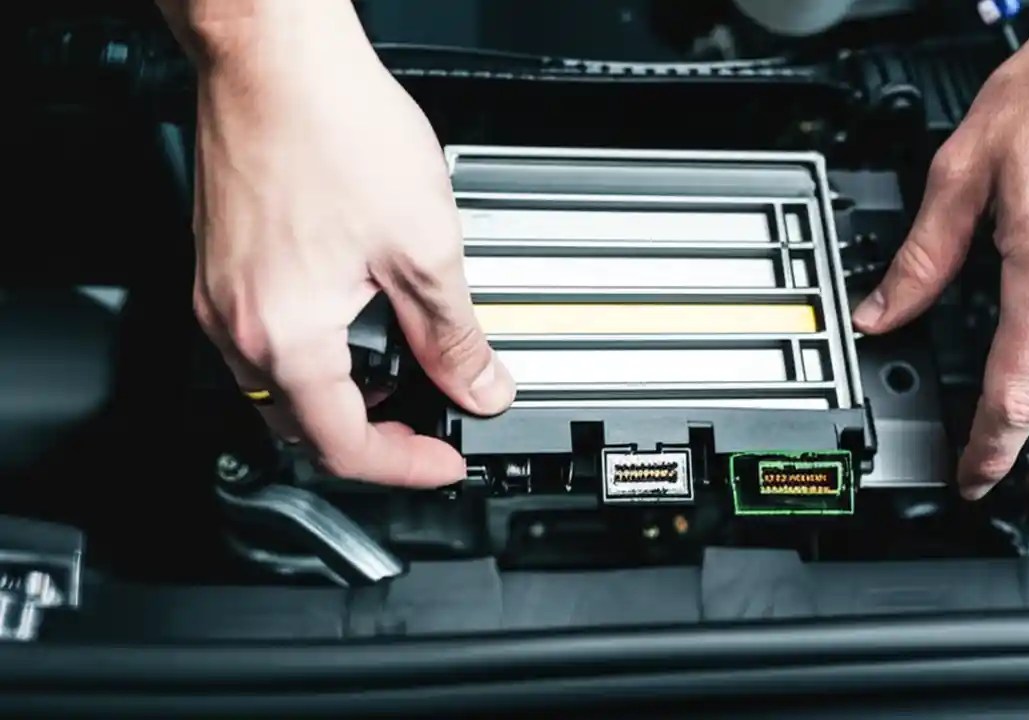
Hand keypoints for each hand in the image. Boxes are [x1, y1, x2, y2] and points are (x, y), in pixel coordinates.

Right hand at [171, 0, 514, 486]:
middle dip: (371, 439)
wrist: (276, 56)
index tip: (444, 462)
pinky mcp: (220, 265)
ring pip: (279, 388)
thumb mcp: (422, 250)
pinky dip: (314, 357)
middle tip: (427, 429)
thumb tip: (480, 388)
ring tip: (403, 379)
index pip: (343, 446)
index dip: (405, 467)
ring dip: (342, 400)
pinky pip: (264, 342)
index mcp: (284, 337)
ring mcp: (219, 295)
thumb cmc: (332, 128)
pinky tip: (357, 326)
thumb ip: (452, 337)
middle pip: (301, 428)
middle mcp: (236, 325)